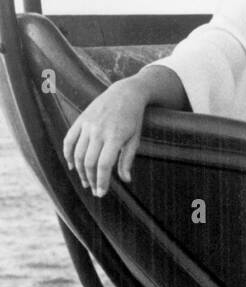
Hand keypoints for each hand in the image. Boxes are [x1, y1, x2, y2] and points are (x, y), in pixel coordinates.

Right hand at [62, 78, 148, 196]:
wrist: (125, 93)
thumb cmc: (133, 118)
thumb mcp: (135, 138)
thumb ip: (128, 159)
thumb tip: (125, 180)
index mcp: (115, 137)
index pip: (104, 165)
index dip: (102, 181)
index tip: (101, 193)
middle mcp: (99, 131)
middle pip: (89, 162)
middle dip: (91, 180)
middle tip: (94, 190)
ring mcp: (87, 125)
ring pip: (77, 154)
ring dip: (80, 171)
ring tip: (86, 181)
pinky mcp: (80, 120)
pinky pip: (69, 141)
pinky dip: (68, 155)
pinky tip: (72, 166)